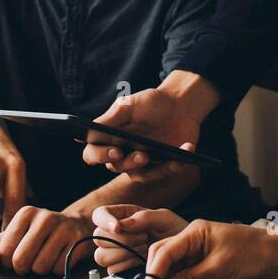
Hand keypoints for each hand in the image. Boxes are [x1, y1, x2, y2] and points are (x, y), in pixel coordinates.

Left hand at [0, 207, 95, 275]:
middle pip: (21, 260)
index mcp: (26, 213)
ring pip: (40, 267)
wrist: (77, 224)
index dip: (7, 260)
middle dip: (23, 268)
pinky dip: (56, 270)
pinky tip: (59, 258)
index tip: (16, 255)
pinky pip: (58, 269)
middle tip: (29, 261)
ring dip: (40, 270)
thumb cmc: (42, 232)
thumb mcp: (18, 234)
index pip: (5, 249)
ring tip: (45, 258)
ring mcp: (63, 229)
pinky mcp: (77, 242)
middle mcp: (45, 218)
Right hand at [82, 87, 201, 193]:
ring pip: (140, 175)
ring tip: (159, 156)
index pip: (93, 154)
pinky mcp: (162, 166)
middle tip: (142, 155)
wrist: (180, 105)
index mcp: (108, 138)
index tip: (114, 151)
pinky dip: (174, 164)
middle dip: (128, 163)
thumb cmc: (150, 103)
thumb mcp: (129, 105)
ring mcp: (142, 162)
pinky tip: (186, 149)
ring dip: (150, 169)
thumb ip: (111, 118)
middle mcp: (122, 154)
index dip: (100, 156)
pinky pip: (165, 171)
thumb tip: (91, 130)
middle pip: (116, 167)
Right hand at [91, 205, 188, 273]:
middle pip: (99, 237)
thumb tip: (121, 224)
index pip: (99, 214)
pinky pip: (111, 270)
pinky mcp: (121, 268)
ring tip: (144, 249)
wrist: (186, 253)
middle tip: (143, 238)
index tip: (118, 227)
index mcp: (124, 215)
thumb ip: (143, 217)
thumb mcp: (164, 218)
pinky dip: (126, 266)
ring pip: (101, 255)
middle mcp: (117, 233)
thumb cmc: (176, 231)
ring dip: (124, 253)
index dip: (104, 220)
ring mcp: (117, 251)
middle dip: (122, 239)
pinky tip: (140, 261)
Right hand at [142, 218, 277, 278]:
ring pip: (175, 269)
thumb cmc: (255, 252)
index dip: (153, 275)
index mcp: (195, 233)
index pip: (164, 253)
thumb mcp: (220, 267)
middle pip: (164, 258)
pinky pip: (188, 276)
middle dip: (157, 278)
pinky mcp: (208, 265)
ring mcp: (201, 253)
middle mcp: (194, 241)